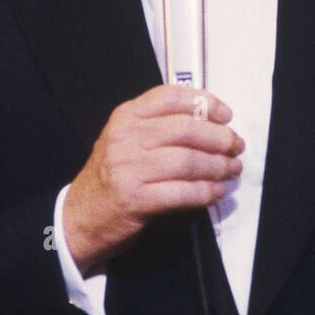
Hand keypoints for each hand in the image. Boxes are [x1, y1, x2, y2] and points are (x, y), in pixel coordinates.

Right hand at [63, 85, 243, 275]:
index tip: (226, 114)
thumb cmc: (111, 176)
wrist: (79, 217)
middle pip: (186, 129)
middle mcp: (125, 138)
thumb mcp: (125, 139)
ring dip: (217, 166)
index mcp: (125, 117)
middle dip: (219, 137)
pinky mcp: (135, 199)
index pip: (171, 97)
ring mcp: (129, 168)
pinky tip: (216, 191)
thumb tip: (210, 122)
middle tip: (235, 145)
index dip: (205, 102)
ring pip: (188, 160)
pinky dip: (206, 192)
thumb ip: (158, 126)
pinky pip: (182, 192)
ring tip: (231, 169)